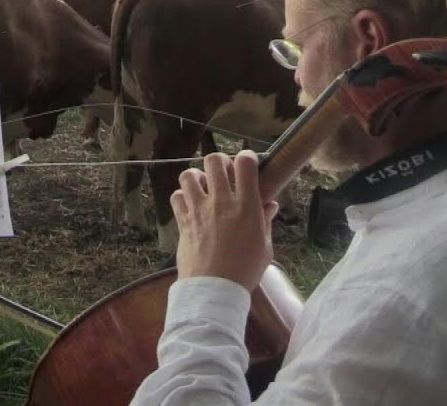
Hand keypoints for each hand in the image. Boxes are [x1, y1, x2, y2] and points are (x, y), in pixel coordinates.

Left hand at [170, 149, 279, 290]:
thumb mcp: (264, 247)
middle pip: (213, 161)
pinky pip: (176, 196)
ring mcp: (198, 210)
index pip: (245, 165)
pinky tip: (190, 204)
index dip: (246, 157)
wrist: (214, 289)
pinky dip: (182, 196)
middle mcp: (220, 202)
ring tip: (204, 187)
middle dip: (219, 161)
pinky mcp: (182, 221)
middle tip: (223, 173)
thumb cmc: (245, 270)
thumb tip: (270, 205)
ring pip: (188, 174)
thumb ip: (265, 222)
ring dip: (197, 176)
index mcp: (246, 207)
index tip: (247, 161)